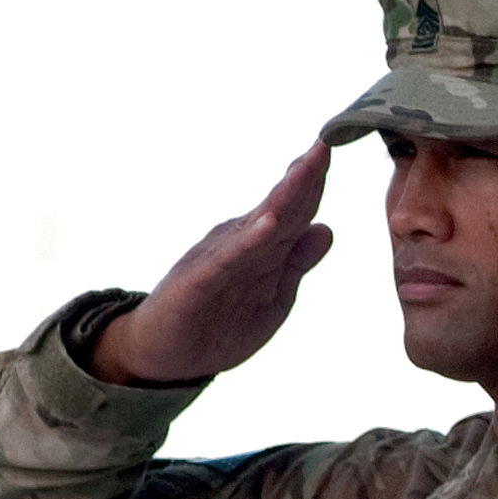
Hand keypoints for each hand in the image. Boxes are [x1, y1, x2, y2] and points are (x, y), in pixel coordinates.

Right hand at [88, 144, 337, 385]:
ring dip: (283, 197)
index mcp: (260, 247)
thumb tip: (326, 229)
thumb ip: (295, 263)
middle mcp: (241, 243)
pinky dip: (248, 242)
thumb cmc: (217, 325)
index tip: (334, 150)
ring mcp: (220, 259)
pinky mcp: (200, 281)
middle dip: (304, 177)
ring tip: (305, 169)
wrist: (164, 355)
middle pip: (281, 207)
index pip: (295, 211)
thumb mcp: (272, 298)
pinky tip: (269, 225)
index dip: (315, 184)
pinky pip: (228, 259)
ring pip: (259, 224)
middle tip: (326, 143)